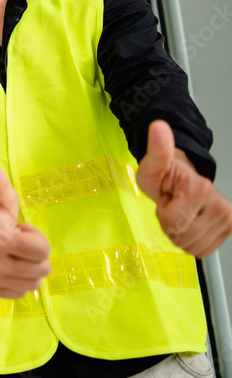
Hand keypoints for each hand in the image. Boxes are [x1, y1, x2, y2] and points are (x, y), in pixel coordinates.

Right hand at [0, 160, 50, 298]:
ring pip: (33, 283)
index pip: (42, 251)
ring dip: (27, 268)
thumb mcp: (0, 196)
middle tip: (16, 243)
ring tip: (12, 254)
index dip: (35, 238)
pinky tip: (7, 266)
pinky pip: (20, 292)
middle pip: (41, 270)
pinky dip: (17, 280)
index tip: (20, 230)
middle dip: (34, 255)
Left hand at [136, 120, 231, 256]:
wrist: (181, 180)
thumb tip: (158, 127)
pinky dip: (191, 242)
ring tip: (180, 213)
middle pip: (183, 237)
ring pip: (192, 246)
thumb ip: (157, 149)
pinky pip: (203, 250)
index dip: (162, 213)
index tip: (166, 198)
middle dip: (170, 225)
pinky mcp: (229, 229)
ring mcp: (226, 218)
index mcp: (200, 189)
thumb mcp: (152, 165)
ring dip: (180, 234)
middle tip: (172, 206)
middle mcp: (219, 205)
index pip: (173, 223)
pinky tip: (189, 223)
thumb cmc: (165, 175)